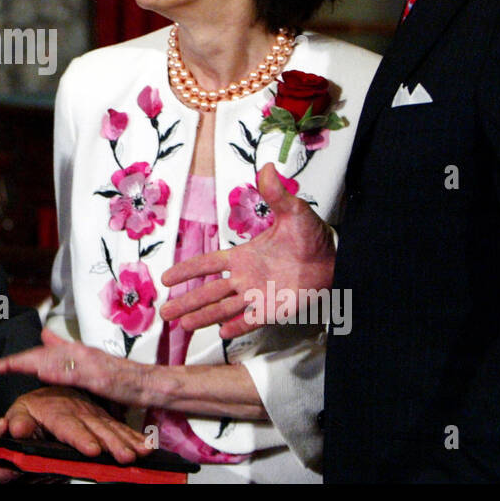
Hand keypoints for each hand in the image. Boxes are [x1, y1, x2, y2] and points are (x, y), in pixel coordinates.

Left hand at [0, 328, 157, 407]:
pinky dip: (58, 373)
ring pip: (56, 362)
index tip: (0, 365)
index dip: (22, 358)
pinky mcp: (100, 378)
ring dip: (33, 363)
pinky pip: (76, 374)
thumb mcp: (90, 359)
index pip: (44, 352)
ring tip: (12, 367)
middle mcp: (82, 352)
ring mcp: (90, 364)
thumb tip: (44, 335)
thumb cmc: (121, 373)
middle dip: (20, 360)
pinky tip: (43, 374)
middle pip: (45, 355)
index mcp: (78, 350)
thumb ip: (67, 347)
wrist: (149, 382)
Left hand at [0, 381, 151, 483]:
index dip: (81, 437)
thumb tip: (17, 429)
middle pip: (96, 428)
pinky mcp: (103, 419)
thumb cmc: (31, 409)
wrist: (45, 390)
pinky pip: (121, 428)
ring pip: (112, 428)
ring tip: (141, 453)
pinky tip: (146, 447)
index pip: (68, 425)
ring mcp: (93, 415)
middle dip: (113, 443)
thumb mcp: (19, 413)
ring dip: (128, 441)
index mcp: (56, 410)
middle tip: (125, 457)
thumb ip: (17, 422)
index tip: (92, 449)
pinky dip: (135, 437)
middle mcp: (79, 411)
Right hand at [159, 162, 335, 336]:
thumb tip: (267, 167)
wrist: (335, 258)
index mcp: (243, 256)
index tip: (166, 278)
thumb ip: (275, 193)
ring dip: (204, 316)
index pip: (207, 264)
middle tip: (164, 313)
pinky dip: (237, 326)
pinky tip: (222, 333)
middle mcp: (245, 277)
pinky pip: (252, 320)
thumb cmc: (311, 235)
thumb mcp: (292, 211)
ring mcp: (257, 295)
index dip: (186, 270)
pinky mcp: (273, 309)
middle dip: (186, 302)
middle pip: (208, 292)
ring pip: (224, 308)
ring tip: (184, 326)